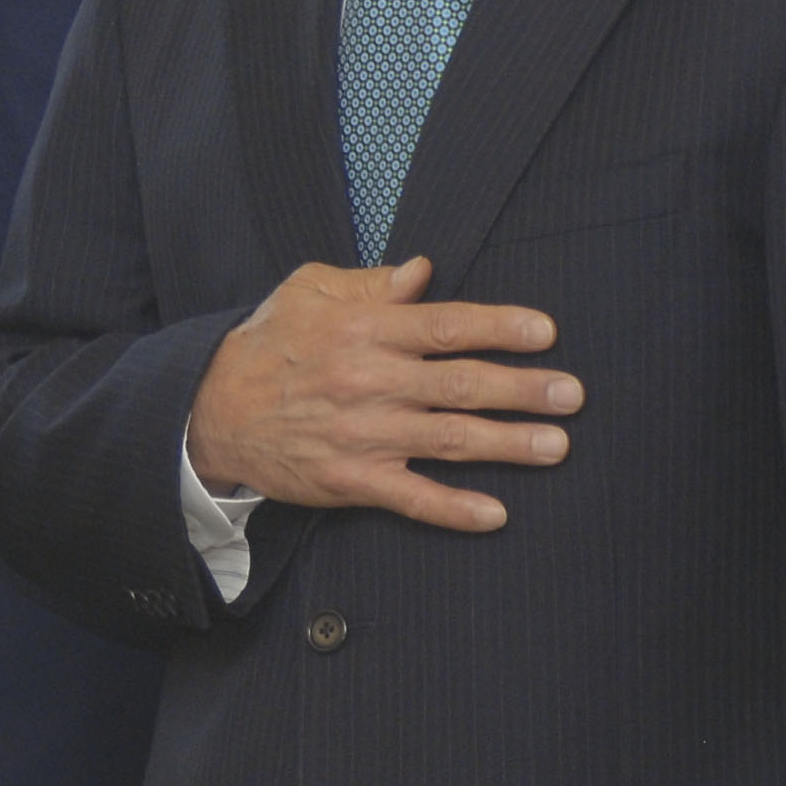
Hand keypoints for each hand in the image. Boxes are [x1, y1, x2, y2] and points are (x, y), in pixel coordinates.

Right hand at [183, 257, 573, 531]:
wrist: (212, 409)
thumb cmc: (269, 343)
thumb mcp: (309, 291)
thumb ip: (371, 283)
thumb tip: (424, 271)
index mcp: (365, 329)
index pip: (447, 325)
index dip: (501, 328)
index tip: (547, 333)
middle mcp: (371, 380)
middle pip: (462, 385)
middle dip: (524, 389)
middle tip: (573, 395)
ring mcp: (363, 434)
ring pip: (450, 440)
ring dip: (509, 444)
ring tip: (557, 445)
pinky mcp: (352, 479)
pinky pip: (412, 498)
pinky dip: (455, 509)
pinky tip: (496, 514)